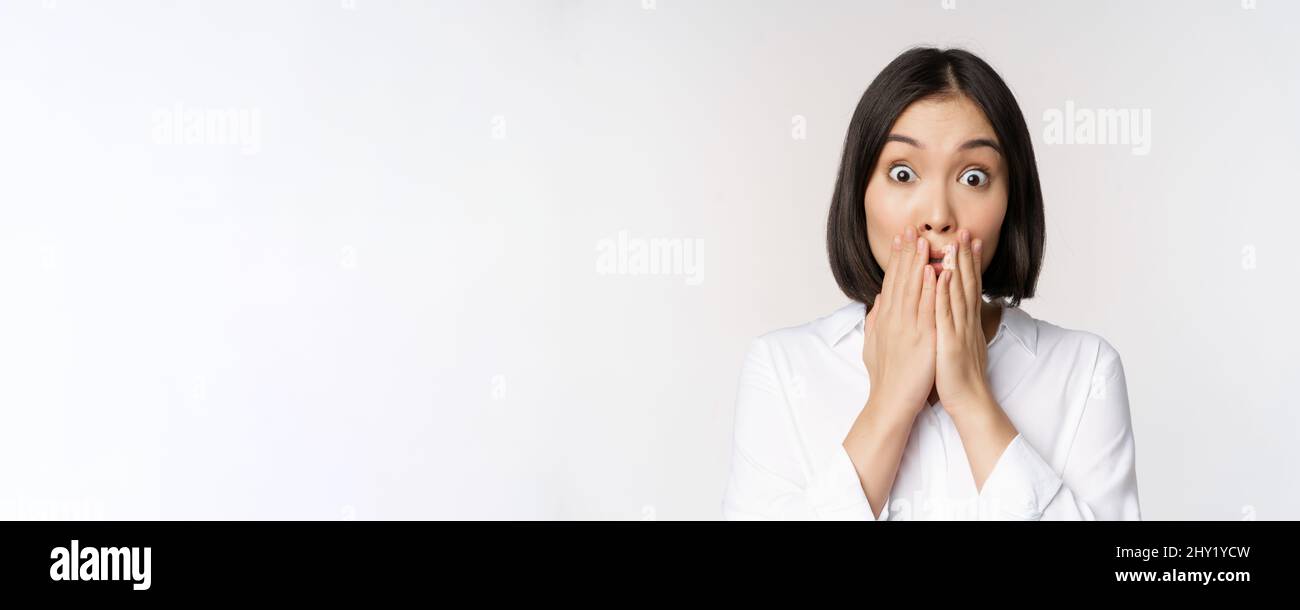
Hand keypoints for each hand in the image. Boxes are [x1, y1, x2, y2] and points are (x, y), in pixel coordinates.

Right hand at [862, 226, 937, 419]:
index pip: (892, 281)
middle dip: (906, 253)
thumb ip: (876, 320)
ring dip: (918, 263)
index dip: (897, 258)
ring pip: (913, 289)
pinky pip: (927, 308)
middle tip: (911, 229)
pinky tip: (935, 271)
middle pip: (901, 279)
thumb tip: (879, 300)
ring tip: (923, 240)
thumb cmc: (886, 376)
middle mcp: (894, 318)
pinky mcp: (921, 338)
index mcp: (886, 318)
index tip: (902, 238)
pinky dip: (931, 288)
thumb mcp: (875, 343)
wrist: (890, 401)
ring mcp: (907, 327)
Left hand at [934, 229, 993, 414]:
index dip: (967, 263)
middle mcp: (965, 322)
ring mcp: (959, 330)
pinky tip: (942, 273)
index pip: (967, 287)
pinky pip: (946, 312)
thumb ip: (955, 326)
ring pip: (958, 292)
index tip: (966, 241)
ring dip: (957, 265)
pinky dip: (944, 291)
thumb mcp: (958, 345)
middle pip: (966, 283)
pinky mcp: (949, 341)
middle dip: (965, 256)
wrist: (969, 401)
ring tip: (955, 242)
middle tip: (965, 231)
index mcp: (964, 322)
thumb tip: (953, 313)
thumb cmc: (959, 376)